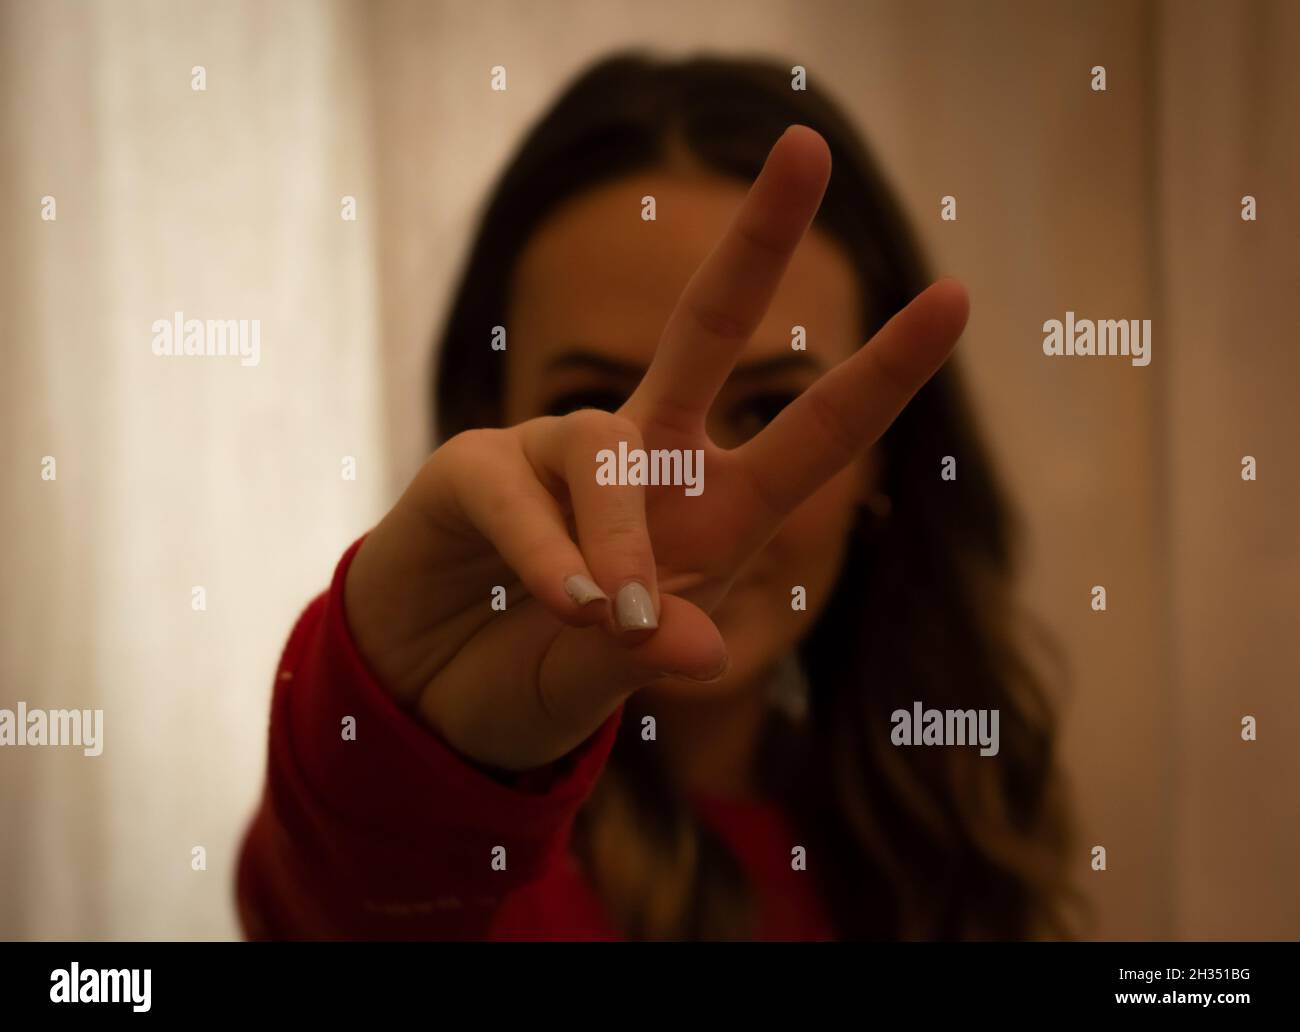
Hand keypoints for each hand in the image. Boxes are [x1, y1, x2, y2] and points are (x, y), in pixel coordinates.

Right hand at [344, 125, 968, 771]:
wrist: (432, 693)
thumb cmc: (537, 675)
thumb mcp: (606, 688)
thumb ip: (652, 664)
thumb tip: (693, 646)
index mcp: (713, 514)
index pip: (810, 435)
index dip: (880, 371)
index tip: (959, 294)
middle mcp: (646, 463)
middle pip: (705, 328)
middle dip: (757, 239)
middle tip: (807, 143)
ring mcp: (555, 453)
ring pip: (608, 448)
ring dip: (617, 538)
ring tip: (605, 620)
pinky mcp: (474, 466)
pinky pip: (518, 489)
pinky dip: (544, 551)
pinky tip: (559, 602)